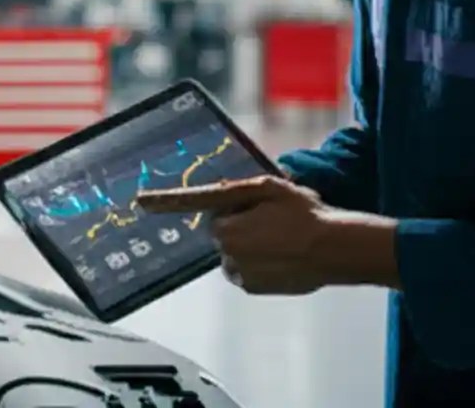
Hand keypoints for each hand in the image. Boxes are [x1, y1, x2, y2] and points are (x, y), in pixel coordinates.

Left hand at [137, 175, 333, 294]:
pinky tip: (280, 254)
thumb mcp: (272, 188)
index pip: (191, 207)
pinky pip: (245, 269)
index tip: (141, 200)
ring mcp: (237, 271)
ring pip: (233, 250)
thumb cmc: (306, 214)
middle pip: (221, 229)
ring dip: (248, 244)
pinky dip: (257, 262)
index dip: (164, 202)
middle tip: (268, 219)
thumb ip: (237, 192)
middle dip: (237, 223)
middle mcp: (226, 249)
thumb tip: (217, 199)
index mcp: (227, 224)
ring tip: (280, 238)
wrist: (334, 250)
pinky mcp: (250, 287)